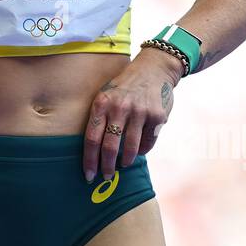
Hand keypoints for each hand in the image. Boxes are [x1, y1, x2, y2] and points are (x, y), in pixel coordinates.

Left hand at [82, 50, 180, 182]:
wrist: (153, 69)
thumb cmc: (124, 87)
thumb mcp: (106, 95)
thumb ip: (100, 117)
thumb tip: (94, 151)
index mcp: (102, 102)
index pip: (92, 138)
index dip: (89, 160)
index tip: (88, 175)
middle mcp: (120, 107)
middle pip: (110, 147)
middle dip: (107, 167)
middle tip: (106, 176)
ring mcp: (140, 112)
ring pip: (130, 148)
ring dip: (125, 161)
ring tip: (122, 165)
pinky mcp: (157, 116)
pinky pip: (147, 143)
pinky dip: (141, 150)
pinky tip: (138, 150)